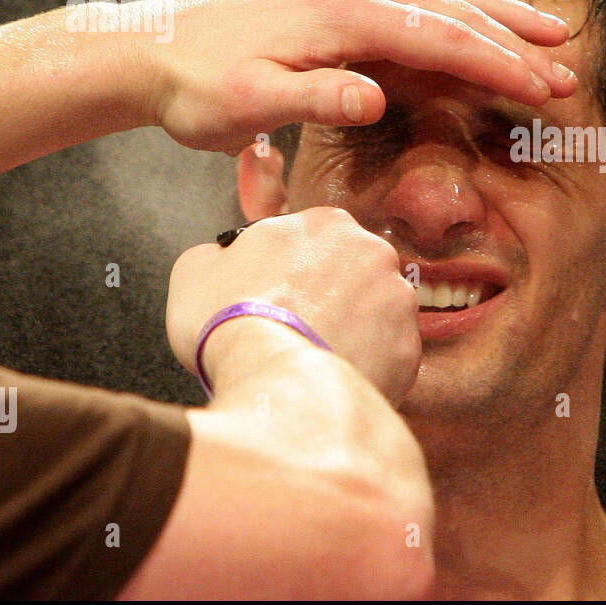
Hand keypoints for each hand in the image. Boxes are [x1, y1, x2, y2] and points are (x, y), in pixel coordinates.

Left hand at [131, 0, 577, 154]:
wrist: (149, 47)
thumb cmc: (198, 88)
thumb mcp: (246, 106)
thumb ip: (315, 99)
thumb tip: (377, 96)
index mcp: (341, 17)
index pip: (440, 40)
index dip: (498, 66)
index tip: (545, 89)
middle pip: (452, 10)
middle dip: (514, 41)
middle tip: (567, 67)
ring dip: (497, 12)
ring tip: (547, 29)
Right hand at [165, 206, 419, 404]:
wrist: (274, 380)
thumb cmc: (230, 320)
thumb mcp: (196, 270)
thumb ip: (220, 255)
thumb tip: (226, 261)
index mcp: (327, 224)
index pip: (313, 242)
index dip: (291, 273)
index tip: (278, 297)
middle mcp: (374, 253)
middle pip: (351, 275)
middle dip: (329, 299)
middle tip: (296, 330)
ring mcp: (398, 302)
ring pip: (374, 316)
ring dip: (350, 333)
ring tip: (313, 360)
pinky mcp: (409, 349)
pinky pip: (386, 358)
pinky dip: (364, 368)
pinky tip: (333, 380)